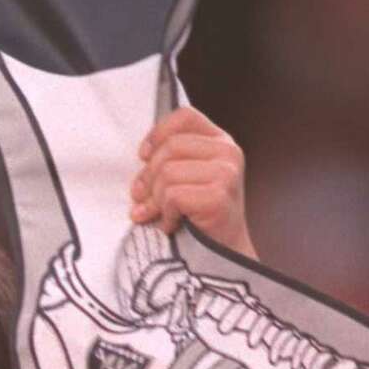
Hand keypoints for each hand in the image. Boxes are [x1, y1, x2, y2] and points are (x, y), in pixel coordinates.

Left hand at [130, 105, 256, 256]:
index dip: (158, 133)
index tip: (144, 156)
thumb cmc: (200, 213)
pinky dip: (165, 214)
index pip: (185, 116)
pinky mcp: (219, 196)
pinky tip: (172, 224)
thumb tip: (141, 157)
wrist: (224, 252)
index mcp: (220, 141)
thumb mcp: (188, 175)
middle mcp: (228, 152)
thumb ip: (171, 157)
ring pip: (167, 173)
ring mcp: (227, 173)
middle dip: (148, 177)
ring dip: (155, 200)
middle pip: (169, 148)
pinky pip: (173, 196)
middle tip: (141, 198)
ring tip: (160, 214)